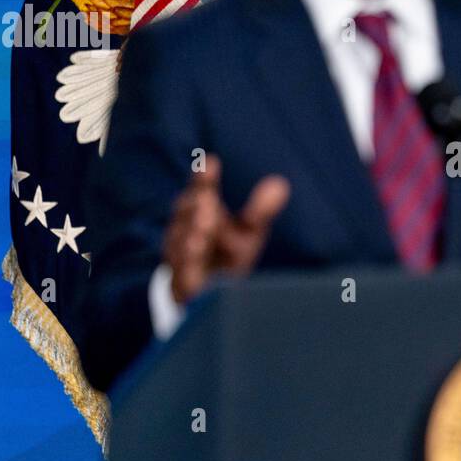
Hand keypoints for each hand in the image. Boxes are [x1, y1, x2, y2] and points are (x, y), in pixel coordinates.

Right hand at [162, 155, 289, 304]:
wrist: (206, 296)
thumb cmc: (227, 256)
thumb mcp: (248, 233)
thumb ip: (260, 212)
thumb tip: (281, 185)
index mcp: (200, 213)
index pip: (200, 190)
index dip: (203, 178)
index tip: (212, 163)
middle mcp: (184, 231)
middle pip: (185, 212)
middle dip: (195, 206)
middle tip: (207, 199)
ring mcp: (179, 257)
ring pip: (180, 242)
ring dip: (190, 235)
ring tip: (203, 230)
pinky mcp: (181, 285)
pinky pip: (181, 274)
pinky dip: (187, 266)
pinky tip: (195, 257)